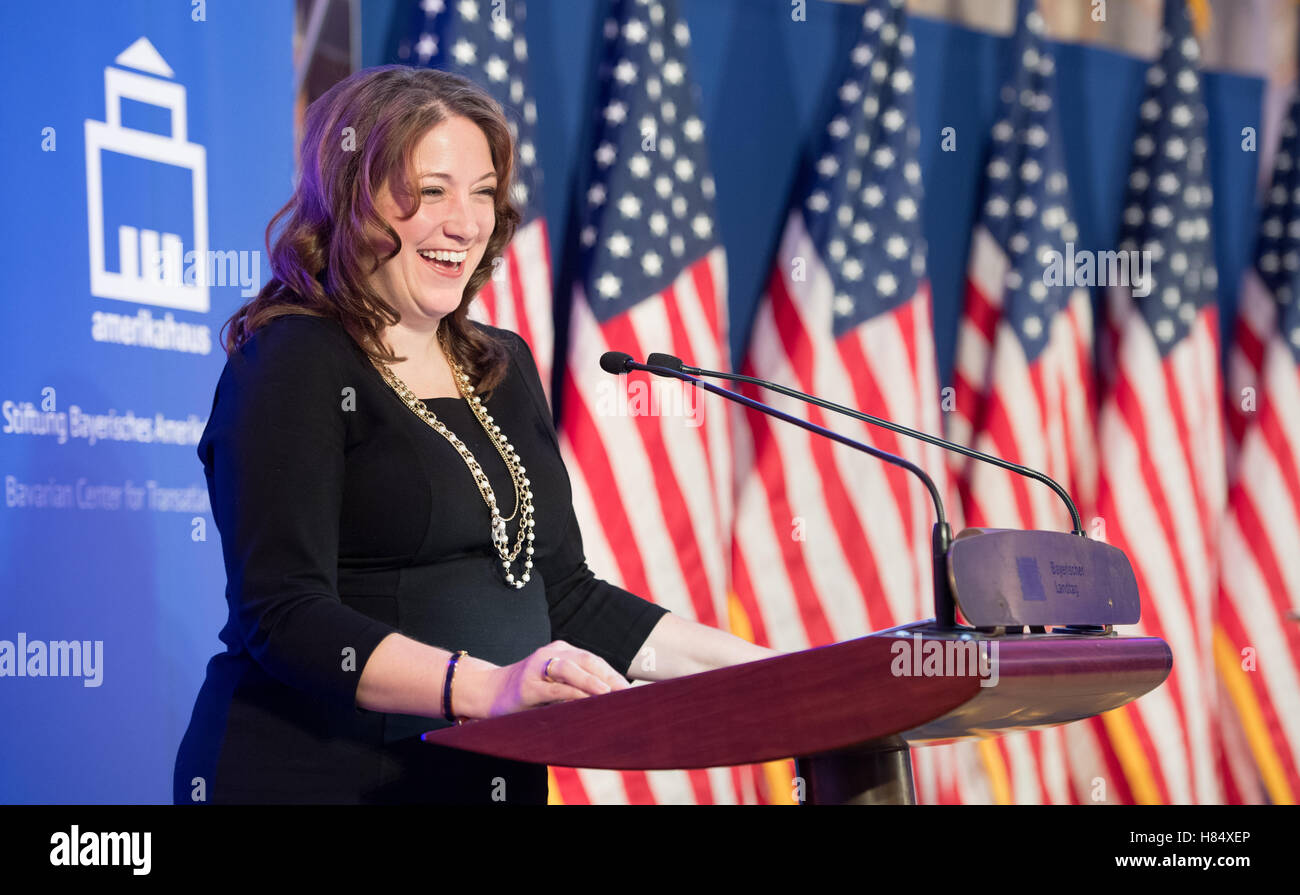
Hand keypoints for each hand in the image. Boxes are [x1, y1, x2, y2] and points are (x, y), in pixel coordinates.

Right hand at [460, 640, 630, 719]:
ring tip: (610, 693)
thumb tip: (609, 698)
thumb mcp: (554, 684)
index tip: (630, 689)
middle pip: (587, 660)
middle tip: (627, 692)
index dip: (613, 673)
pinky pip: (554, 689)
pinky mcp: (528, 685)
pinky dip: (572, 694)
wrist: (488, 692)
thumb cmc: (527, 691)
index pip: (593, 660)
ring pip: (571, 670)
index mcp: (561, 651)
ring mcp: (537, 668)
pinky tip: (585, 701)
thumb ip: (575, 686)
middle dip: (609, 676)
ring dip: (592, 682)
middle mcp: (551, 654)